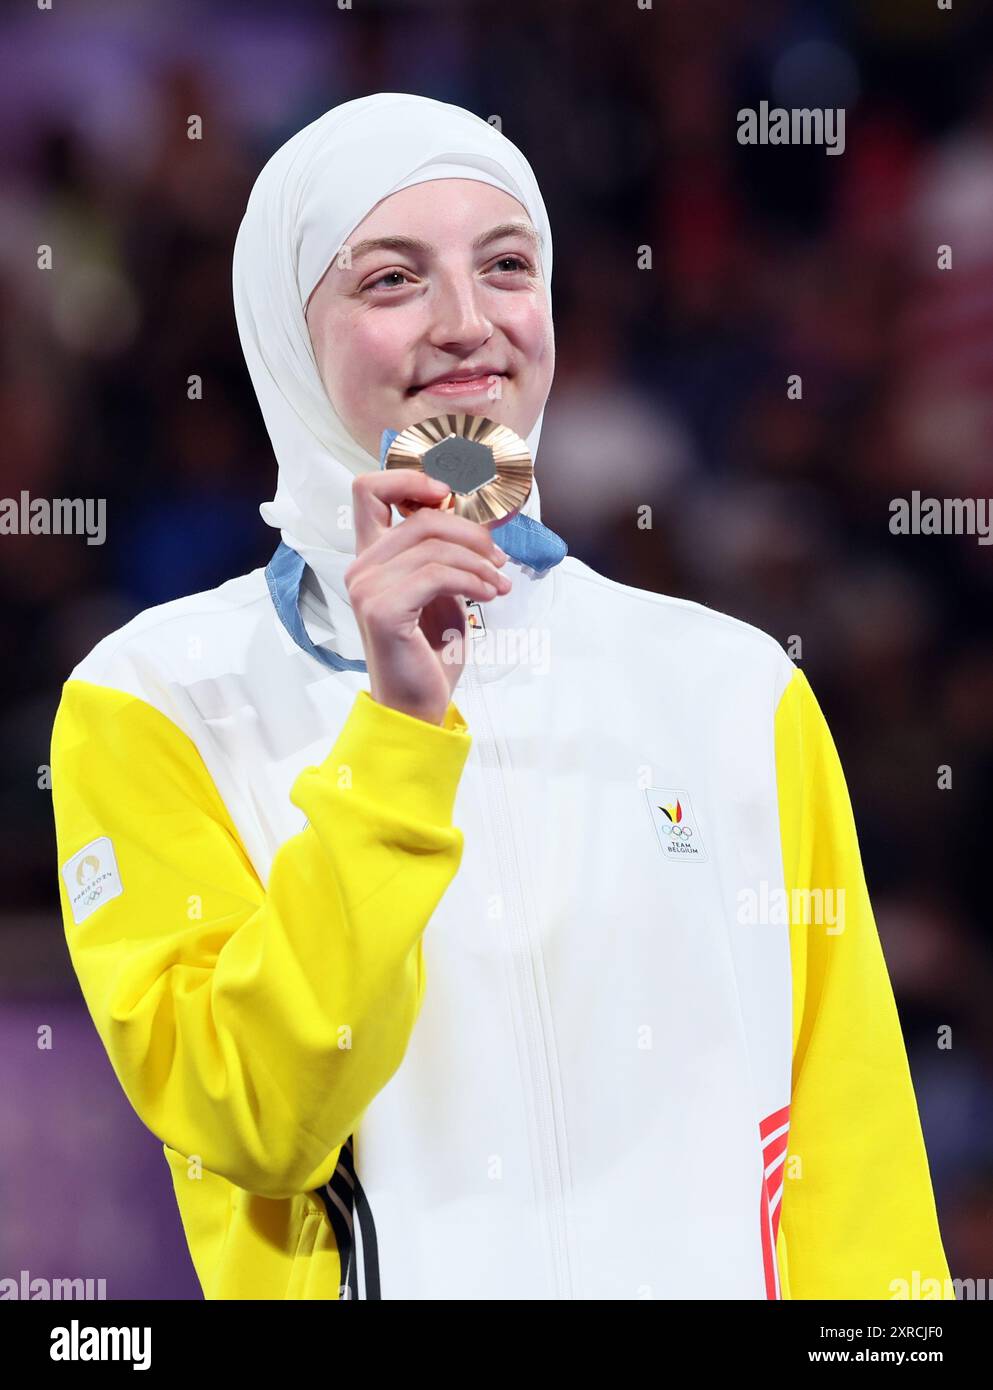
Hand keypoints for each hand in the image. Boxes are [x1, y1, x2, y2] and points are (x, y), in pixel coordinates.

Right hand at [345, 469, 511, 724]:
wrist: (418, 704)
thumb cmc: (430, 649)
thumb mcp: (443, 589)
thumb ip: (445, 552)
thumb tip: (477, 515)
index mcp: (371, 557)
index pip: (369, 489)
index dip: (410, 479)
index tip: (450, 495)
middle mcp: (361, 567)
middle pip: (420, 516)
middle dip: (470, 532)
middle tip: (498, 558)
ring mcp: (366, 587)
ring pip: (433, 543)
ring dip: (478, 561)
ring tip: (499, 583)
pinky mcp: (381, 609)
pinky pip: (438, 574)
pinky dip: (473, 580)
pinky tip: (490, 595)